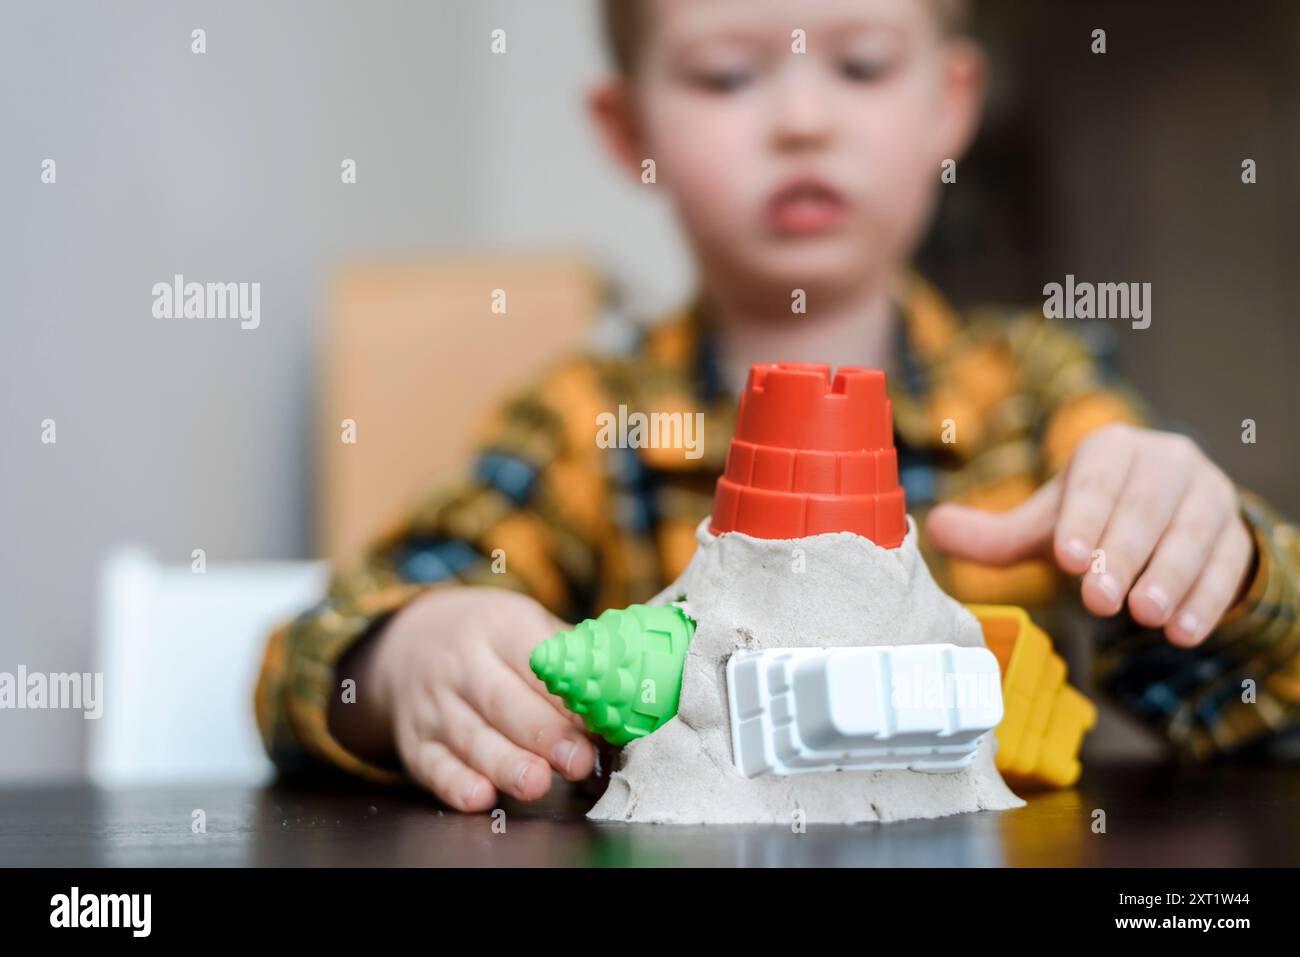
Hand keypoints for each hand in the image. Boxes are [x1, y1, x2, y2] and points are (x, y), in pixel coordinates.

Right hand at [331, 587, 596, 810]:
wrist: (407, 641)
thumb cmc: (488, 639)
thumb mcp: (524, 624)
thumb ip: (570, 655)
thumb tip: (625, 689)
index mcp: (499, 627)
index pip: (535, 658)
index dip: (567, 692)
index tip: (598, 718)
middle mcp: (461, 664)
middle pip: (503, 701)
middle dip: (543, 734)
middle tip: (579, 760)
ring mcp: (435, 706)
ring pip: (470, 738)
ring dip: (504, 764)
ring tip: (537, 783)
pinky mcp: (415, 742)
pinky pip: (433, 766)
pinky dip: (455, 784)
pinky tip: (480, 797)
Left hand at [925, 424, 1254, 646]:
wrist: (1167, 520)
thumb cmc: (1094, 521)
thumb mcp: (1047, 525)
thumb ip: (995, 535)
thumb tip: (933, 530)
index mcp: (1111, 448)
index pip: (1097, 476)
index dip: (1084, 515)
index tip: (1068, 556)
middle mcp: (1165, 460)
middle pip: (1147, 505)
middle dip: (1123, 553)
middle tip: (1100, 598)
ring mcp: (1207, 493)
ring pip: (1193, 531)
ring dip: (1170, 576)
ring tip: (1145, 614)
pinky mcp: (1235, 531)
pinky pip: (1226, 563)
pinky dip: (1206, 598)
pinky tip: (1184, 632)